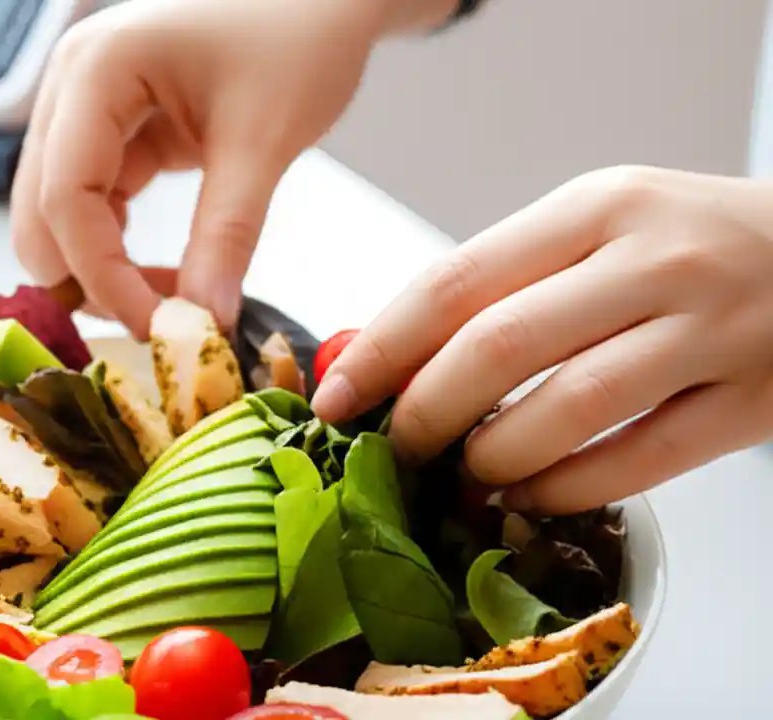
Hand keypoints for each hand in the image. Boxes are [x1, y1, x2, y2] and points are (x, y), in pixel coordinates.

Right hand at [11, 0, 457, 337]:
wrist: (323, 0)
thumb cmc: (300, 36)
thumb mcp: (264, 140)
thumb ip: (227, 235)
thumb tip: (201, 323)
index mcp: (97, 69)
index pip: (65, 195)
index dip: (101, 274)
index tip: (155, 327)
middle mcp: (72, 85)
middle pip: (40, 211)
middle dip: (88, 278)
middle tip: (157, 328)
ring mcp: (84, 108)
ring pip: (58, 217)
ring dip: (101, 270)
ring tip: (174, 302)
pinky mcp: (110, 131)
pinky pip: (92, 208)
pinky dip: (118, 251)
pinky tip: (171, 276)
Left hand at [313, 166, 772, 513]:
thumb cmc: (692, 240)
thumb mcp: (600, 224)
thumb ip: (508, 279)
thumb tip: (391, 354)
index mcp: (596, 207)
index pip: (455, 281)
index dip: (380, 349)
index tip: (336, 397)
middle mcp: (653, 260)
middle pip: (500, 346)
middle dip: (426, 412)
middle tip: (396, 449)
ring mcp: (710, 331)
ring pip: (569, 408)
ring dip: (495, 457)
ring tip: (466, 475)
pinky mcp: (752, 400)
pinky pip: (641, 461)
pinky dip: (570, 488)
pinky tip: (533, 495)